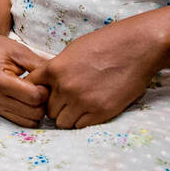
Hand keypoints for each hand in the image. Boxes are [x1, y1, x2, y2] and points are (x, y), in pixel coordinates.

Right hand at [0, 29, 49, 126]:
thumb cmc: (0, 48)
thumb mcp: (21, 52)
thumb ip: (40, 66)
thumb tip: (62, 78)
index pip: (34, 97)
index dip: (46, 91)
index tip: (46, 81)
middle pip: (34, 113)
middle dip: (44, 102)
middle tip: (43, 88)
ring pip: (29, 121)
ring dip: (37, 110)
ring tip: (36, 94)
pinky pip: (21, 122)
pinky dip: (30, 114)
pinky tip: (29, 100)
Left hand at [26, 20, 164, 128]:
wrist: (138, 46)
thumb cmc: (107, 43)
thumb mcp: (73, 50)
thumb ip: (57, 68)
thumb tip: (45, 83)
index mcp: (55, 69)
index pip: (31, 89)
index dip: (37, 93)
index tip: (46, 94)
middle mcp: (66, 87)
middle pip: (47, 109)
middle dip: (55, 106)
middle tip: (68, 101)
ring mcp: (83, 101)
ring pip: (62, 122)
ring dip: (68, 116)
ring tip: (80, 106)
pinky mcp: (101, 112)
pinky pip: (80, 126)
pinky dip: (83, 121)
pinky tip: (91, 110)